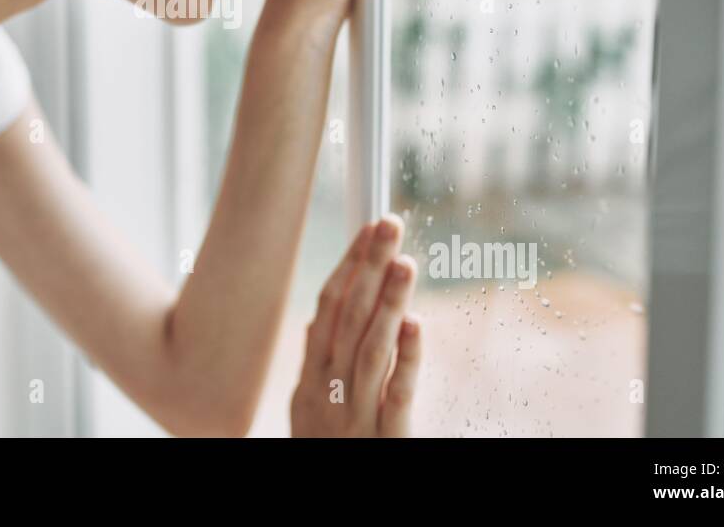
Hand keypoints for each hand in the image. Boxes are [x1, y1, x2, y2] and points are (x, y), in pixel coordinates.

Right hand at [290, 215, 421, 436]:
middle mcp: (327, 393)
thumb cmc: (323, 454)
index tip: (368, 230)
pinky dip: (406, 358)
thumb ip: (317, 366)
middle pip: (348, 319)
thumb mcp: (308, 410)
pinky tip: (415, 324)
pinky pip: (397, 396)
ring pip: (370, 349)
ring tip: (405, 260)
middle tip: (390, 224)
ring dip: (387, 301)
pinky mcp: (386, 442)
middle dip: (369, 268)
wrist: (324, 505)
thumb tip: (320, 319)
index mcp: (310, 380)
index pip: (328, 309)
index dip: (349, 266)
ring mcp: (354, 419)